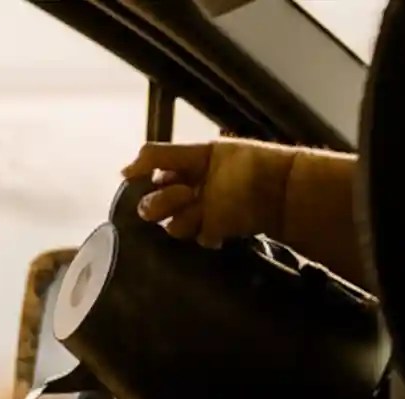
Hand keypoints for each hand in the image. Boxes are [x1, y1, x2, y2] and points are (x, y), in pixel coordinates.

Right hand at [121, 139, 298, 248]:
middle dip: (162, 202)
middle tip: (185, 193)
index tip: (149, 180)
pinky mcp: (210, 234)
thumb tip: (122, 171)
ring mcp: (197, 216)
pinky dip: (204, 234)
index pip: (145, 180)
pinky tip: (219, 227)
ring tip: (206, 210)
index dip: (143, 182)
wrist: (282, 192)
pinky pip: (193, 240)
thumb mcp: (203, 152)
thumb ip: (160, 157)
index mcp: (180, 170)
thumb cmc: (245, 165)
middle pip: (150, 208)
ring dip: (184, 218)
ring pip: (170, 227)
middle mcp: (184, 193)